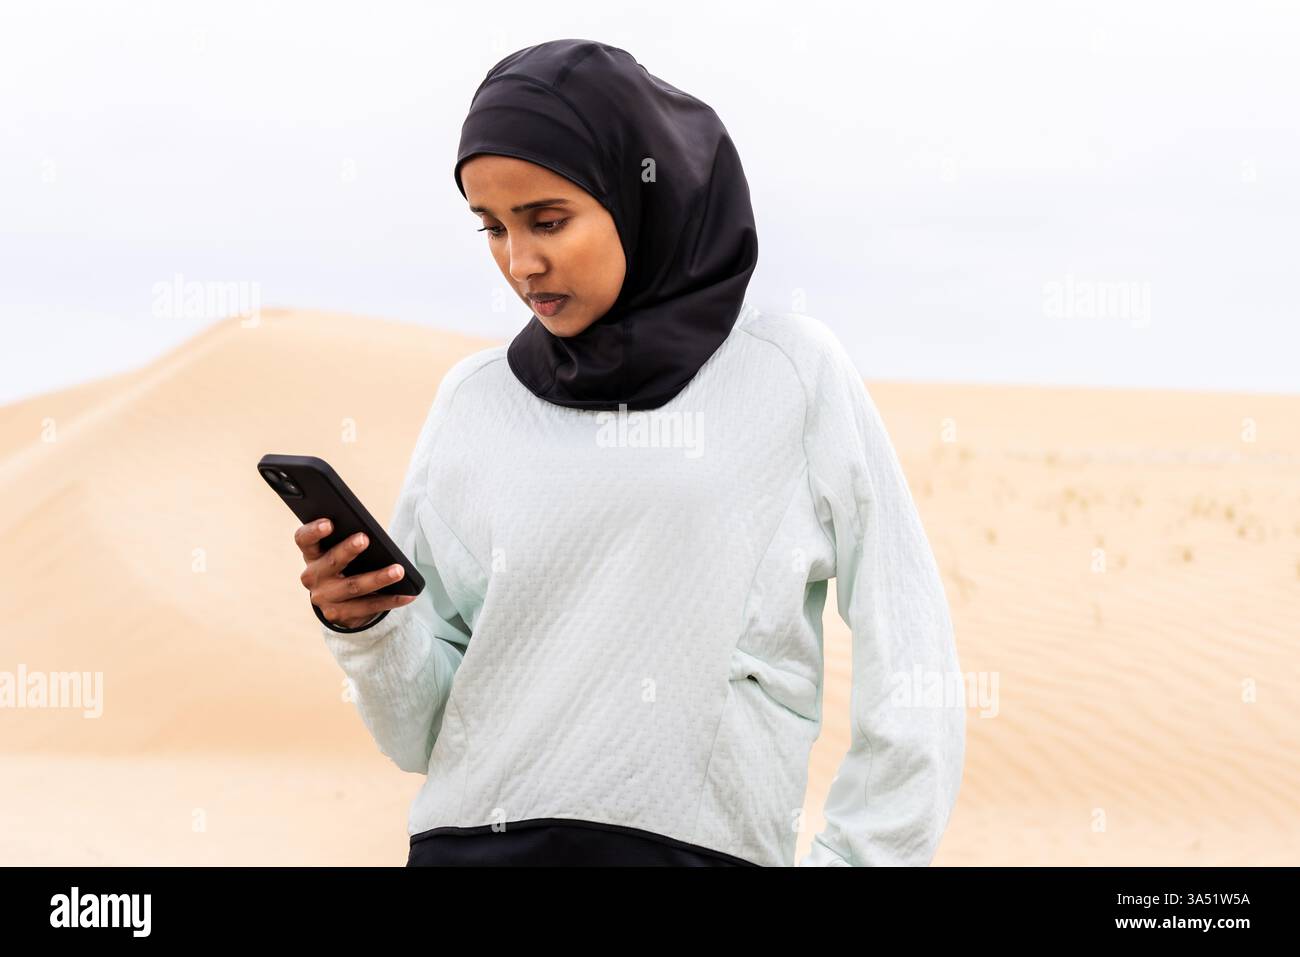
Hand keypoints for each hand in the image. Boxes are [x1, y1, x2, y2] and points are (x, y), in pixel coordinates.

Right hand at [296, 518, 416, 628]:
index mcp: (312, 554)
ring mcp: (324, 598)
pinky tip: (408, 595)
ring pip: (353, 587)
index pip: (304, 539)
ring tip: (398, 570)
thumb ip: (347, 540)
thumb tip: (370, 534)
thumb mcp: (339, 551)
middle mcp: (313, 577)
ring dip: (378, 578)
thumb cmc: (344, 565)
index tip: (329, 523)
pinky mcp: (338, 616)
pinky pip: (368, 607)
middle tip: (365, 538)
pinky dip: (391, 600)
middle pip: (331, 562)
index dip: (314, 531)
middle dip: (348, 550)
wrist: (337, 602)